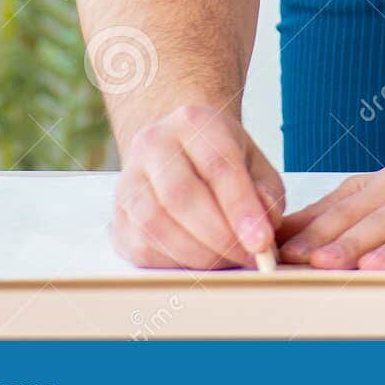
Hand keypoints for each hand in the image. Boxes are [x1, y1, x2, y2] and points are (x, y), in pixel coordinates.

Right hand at [112, 102, 284, 268]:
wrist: (178, 153)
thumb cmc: (221, 160)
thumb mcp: (254, 163)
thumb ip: (266, 193)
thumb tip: (263, 230)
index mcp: (194, 121)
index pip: (218, 165)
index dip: (241, 208)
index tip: (261, 242)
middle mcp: (153, 143)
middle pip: (182, 196)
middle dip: (219, 237)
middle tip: (246, 258)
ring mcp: (129, 180)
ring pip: (156, 224)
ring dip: (197, 254)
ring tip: (227, 262)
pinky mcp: (118, 217)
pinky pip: (142, 247)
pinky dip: (174, 263)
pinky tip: (199, 262)